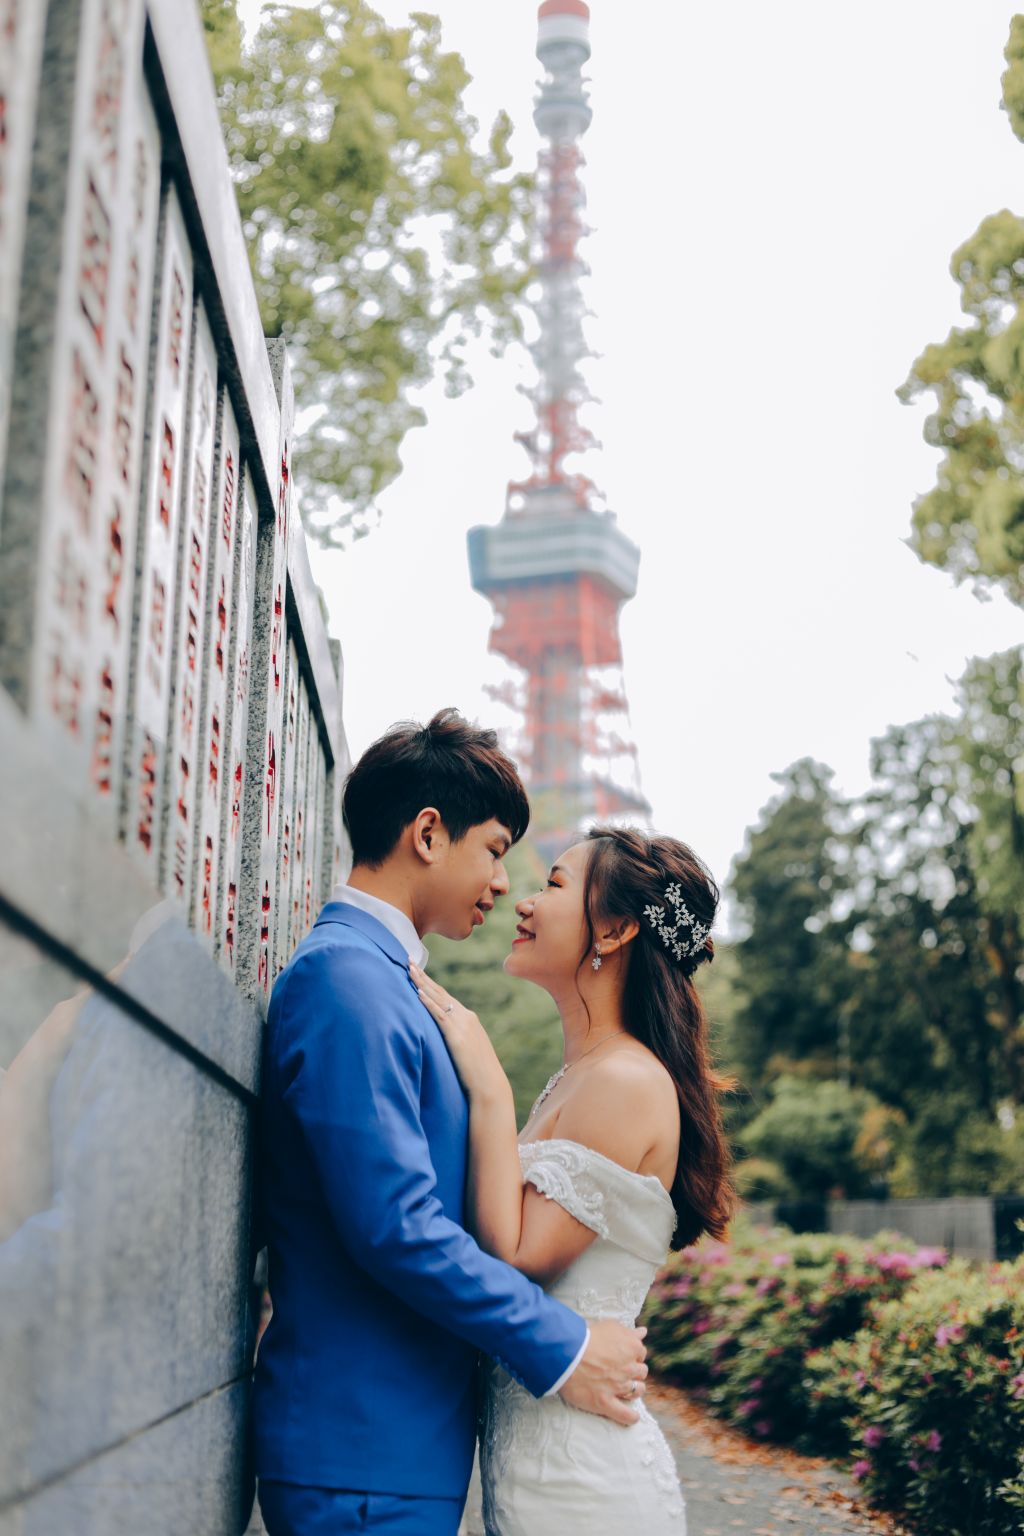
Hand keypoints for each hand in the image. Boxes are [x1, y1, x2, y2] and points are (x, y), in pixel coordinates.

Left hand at [411, 964, 510, 1104]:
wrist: (490, 1085)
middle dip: (423, 976)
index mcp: (469, 1019)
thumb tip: (445, 1039)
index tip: (418, 971)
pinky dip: (428, 1003)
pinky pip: (439, 1015)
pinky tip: (418, 993)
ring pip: (438, 998)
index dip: (430, 983)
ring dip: (422, 983)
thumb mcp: (468, 1050)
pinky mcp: (456, 1036)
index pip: (445, 996)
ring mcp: (462, 1025)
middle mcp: (466, 1017)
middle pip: (440, 992)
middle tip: (408, 961)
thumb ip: (457, 1039)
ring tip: (409, 970)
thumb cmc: (478, 1073)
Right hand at [558, 1320, 648, 1426]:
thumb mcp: (609, 1326)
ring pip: (637, 1391)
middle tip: (621, 1369)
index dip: (632, 1354)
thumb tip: (643, 1332)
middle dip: (634, 1370)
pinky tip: (633, 1416)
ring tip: (627, 1389)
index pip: (641, 1352)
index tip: (624, 1355)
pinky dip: (630, 1417)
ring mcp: (618, 1387)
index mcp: (631, 1347)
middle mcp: (629, 1368)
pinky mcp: (606, 1403)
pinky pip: (625, 1415)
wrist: (565, 1353)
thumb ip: (628, 1332)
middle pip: (641, 1371)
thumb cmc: (585, 1336)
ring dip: (635, 1389)